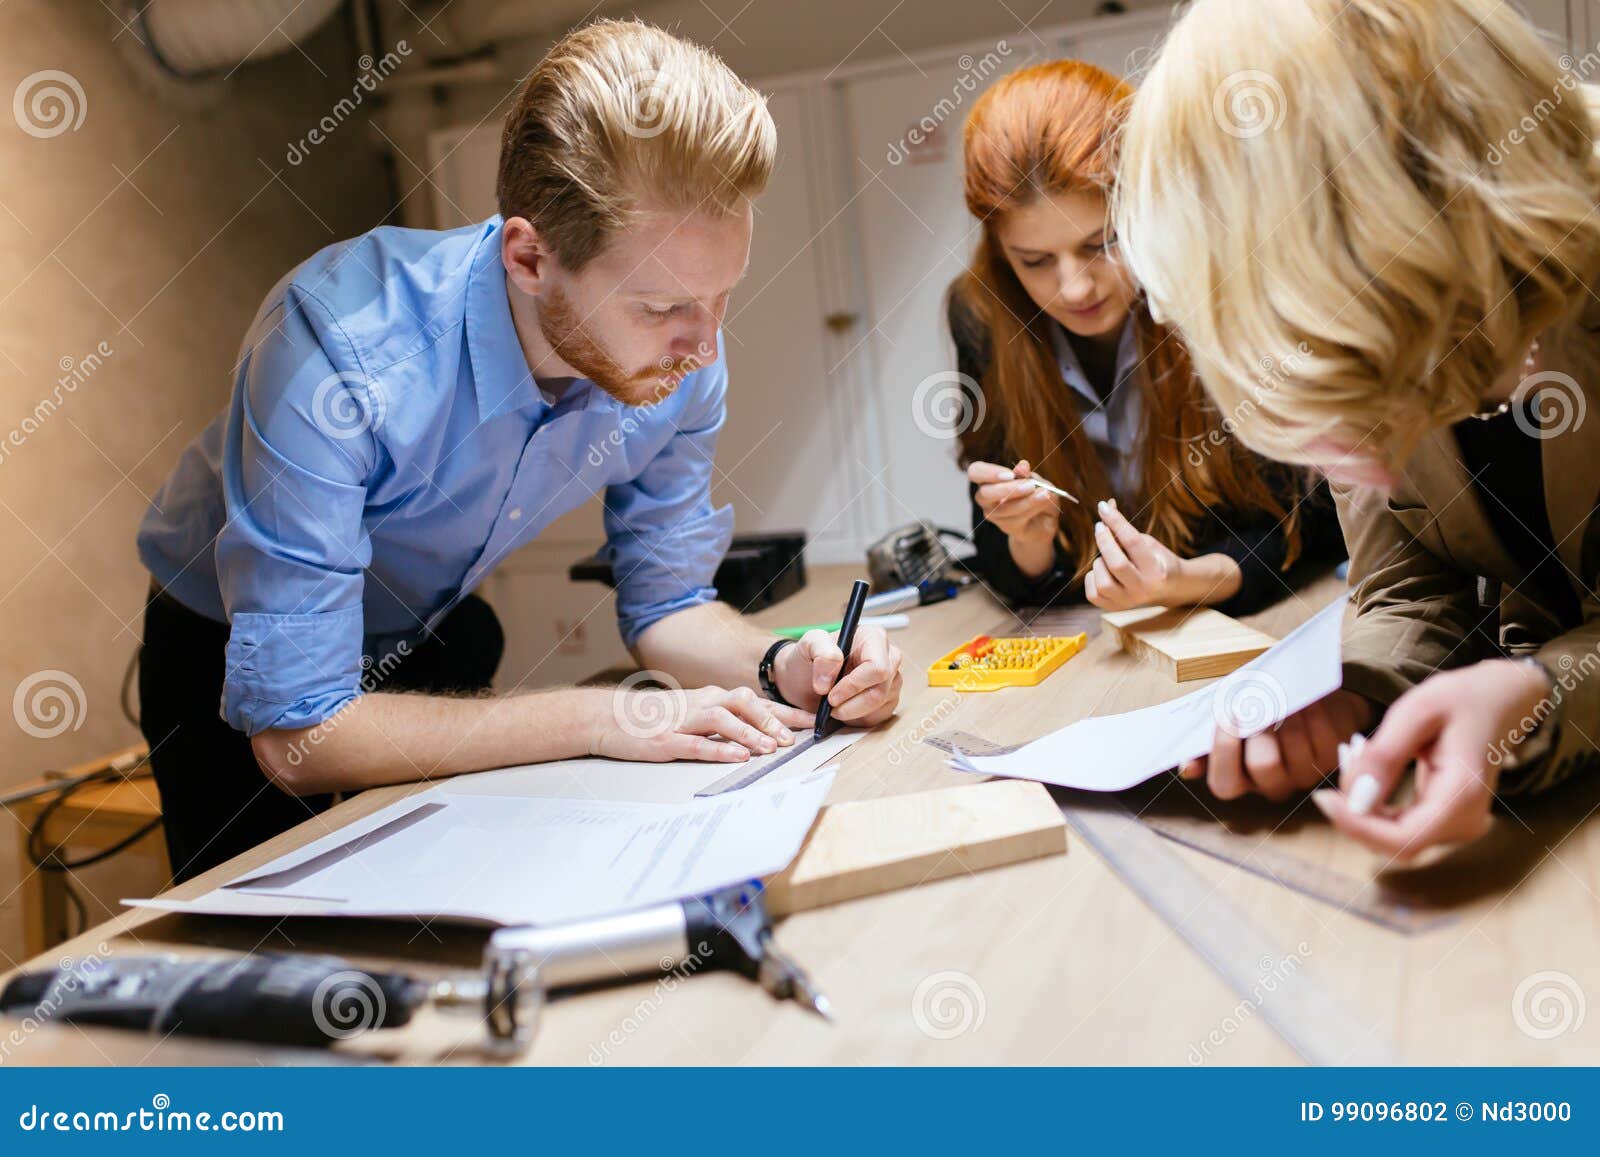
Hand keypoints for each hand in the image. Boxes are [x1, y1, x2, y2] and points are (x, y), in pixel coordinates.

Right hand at [592, 684, 813, 762]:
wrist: (609, 716)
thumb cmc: (656, 718)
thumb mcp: (693, 712)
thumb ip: (723, 720)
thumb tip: (759, 732)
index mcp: (711, 697)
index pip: (755, 701)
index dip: (785, 712)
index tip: (812, 722)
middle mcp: (702, 703)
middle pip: (744, 702)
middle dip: (771, 719)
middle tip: (793, 738)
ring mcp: (684, 720)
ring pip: (724, 719)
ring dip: (749, 733)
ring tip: (770, 748)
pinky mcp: (667, 740)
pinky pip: (697, 743)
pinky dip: (719, 749)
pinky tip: (737, 757)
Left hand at [774, 624, 903, 726]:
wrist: (805, 678)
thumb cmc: (810, 658)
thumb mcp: (808, 645)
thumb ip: (820, 652)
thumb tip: (828, 679)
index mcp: (873, 637)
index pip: (876, 667)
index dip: (854, 686)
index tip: (831, 696)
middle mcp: (888, 657)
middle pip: (880, 691)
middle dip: (851, 704)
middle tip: (829, 705)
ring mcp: (892, 679)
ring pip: (879, 706)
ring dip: (851, 712)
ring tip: (833, 706)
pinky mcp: (889, 699)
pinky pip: (879, 717)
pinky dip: (857, 718)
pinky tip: (844, 708)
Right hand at [968, 459, 1059, 548]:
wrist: (1044, 520)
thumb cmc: (1037, 495)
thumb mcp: (1039, 482)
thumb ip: (1029, 475)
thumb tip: (1022, 465)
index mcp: (988, 479)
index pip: (976, 472)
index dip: (989, 472)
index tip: (1010, 474)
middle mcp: (986, 497)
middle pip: (984, 493)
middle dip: (1009, 489)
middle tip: (1031, 485)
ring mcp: (993, 514)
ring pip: (1004, 508)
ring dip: (1027, 500)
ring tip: (1044, 493)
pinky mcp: (1005, 526)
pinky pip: (1016, 518)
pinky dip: (1032, 508)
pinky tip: (1043, 502)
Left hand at [1085, 500, 1238, 609]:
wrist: (1168, 589)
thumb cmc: (1155, 560)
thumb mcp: (1146, 542)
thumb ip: (1124, 528)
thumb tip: (1106, 505)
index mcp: (1156, 570)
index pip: (1132, 541)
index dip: (1115, 521)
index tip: (1103, 506)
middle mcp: (1143, 589)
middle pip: (1115, 563)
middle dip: (1104, 540)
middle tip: (1099, 527)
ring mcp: (1128, 602)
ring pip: (1101, 578)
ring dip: (1100, 562)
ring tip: (1109, 558)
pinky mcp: (1113, 608)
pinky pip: (1092, 592)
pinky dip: (1093, 577)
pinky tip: (1104, 572)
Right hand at [1179, 689, 1375, 802]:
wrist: (1301, 699)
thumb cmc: (1255, 711)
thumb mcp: (1226, 724)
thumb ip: (1204, 743)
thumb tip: (1188, 769)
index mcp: (1239, 780)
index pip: (1225, 784)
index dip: (1224, 751)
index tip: (1226, 716)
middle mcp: (1273, 785)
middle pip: (1264, 766)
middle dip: (1260, 728)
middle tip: (1258, 701)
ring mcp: (1305, 775)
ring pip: (1295, 747)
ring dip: (1287, 713)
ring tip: (1282, 693)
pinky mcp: (1332, 758)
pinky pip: (1322, 736)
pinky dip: (1313, 712)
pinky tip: (1306, 700)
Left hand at [1310, 660, 1552, 859]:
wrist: (1501, 700)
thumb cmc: (1462, 699)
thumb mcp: (1417, 711)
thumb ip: (1385, 755)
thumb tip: (1353, 798)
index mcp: (1463, 795)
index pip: (1404, 839)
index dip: (1358, 827)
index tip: (1324, 797)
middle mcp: (1464, 822)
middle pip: (1394, 842)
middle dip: (1356, 811)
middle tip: (1345, 756)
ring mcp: (1456, 825)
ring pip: (1392, 835)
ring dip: (1361, 804)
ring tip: (1355, 752)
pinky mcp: (1443, 820)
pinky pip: (1398, 824)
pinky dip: (1373, 803)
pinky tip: (1365, 765)